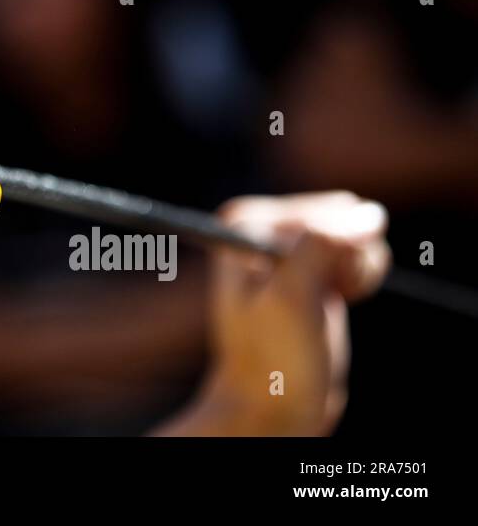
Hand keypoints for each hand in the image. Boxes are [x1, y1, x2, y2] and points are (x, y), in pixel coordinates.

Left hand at [196, 192, 391, 434]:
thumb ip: (323, 246)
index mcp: (245, 222)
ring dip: (358, 271)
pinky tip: (341, 300)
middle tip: (322, 299)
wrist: (273, 402)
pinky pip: (359, 254)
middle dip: (348, 261)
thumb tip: (368, 212)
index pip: (324, 213)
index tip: (312, 292)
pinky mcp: (313, 266)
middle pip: (343, 219)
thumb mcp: (292, 298)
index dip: (335, 254)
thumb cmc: (273, 356)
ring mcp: (290, 245)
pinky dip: (361, 277)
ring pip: (357, 235)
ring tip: (331, 302)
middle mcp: (263, 226)